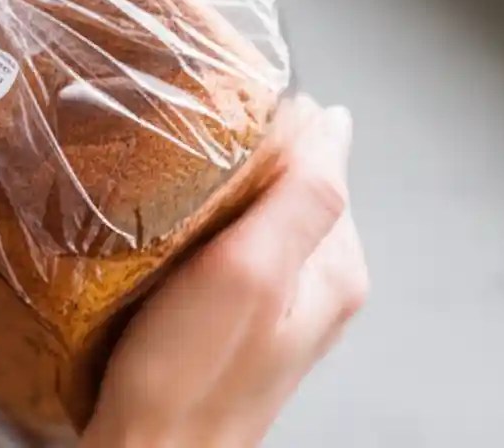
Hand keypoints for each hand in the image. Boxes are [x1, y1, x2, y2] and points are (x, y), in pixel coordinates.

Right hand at [83, 97, 366, 447]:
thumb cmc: (190, 380)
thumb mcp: (250, 272)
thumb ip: (302, 198)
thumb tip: (334, 122)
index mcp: (336, 268)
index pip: (322, 157)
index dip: (268, 128)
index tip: (213, 128)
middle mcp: (317, 285)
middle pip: (288, 182)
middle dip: (240, 157)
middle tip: (184, 161)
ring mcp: (276, 303)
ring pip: (253, 211)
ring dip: (215, 193)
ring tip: (170, 195)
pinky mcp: (234, 318)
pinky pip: (226, 245)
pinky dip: (198, 227)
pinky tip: (167, 236)